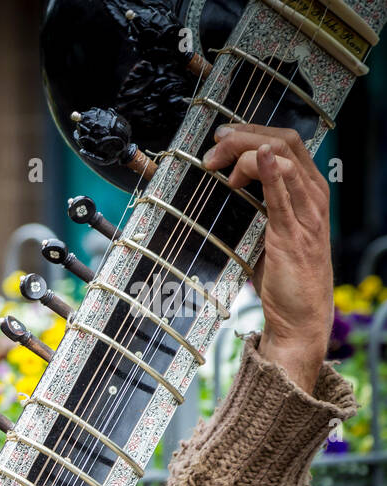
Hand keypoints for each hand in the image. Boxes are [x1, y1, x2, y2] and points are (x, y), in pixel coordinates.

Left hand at [203, 123, 332, 392]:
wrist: (299, 317)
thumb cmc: (282, 277)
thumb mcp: (269, 232)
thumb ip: (258, 206)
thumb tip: (224, 185)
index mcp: (308, 191)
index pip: (286, 141)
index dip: (252, 131)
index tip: (220, 139)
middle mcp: (312, 196)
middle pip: (283, 141)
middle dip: (243, 137)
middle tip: (211, 151)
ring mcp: (305, 214)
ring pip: (281, 159)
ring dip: (244, 151)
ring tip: (215, 163)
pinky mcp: (291, 234)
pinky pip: (283, 195)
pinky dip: (270, 172)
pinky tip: (257, 160)